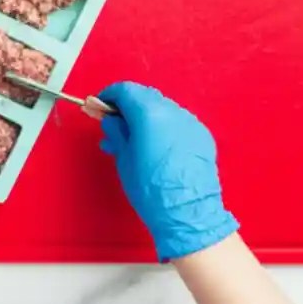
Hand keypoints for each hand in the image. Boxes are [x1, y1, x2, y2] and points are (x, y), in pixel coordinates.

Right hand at [98, 82, 238, 261]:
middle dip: (128, 107)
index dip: (109, 96)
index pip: (126, 90)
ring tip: (135, 142)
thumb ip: (116, 132)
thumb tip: (111, 119)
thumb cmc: (150, 190)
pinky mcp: (202, 135)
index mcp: (150, 114)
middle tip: (114, 127)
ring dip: (147, 118)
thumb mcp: (124, 160)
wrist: (187, 214)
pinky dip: (164, 128)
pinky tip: (157, 149)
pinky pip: (178, 123)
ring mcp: (191, 122)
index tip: (100, 107)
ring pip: (163, 109)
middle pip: (145, 97)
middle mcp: (173, 111)